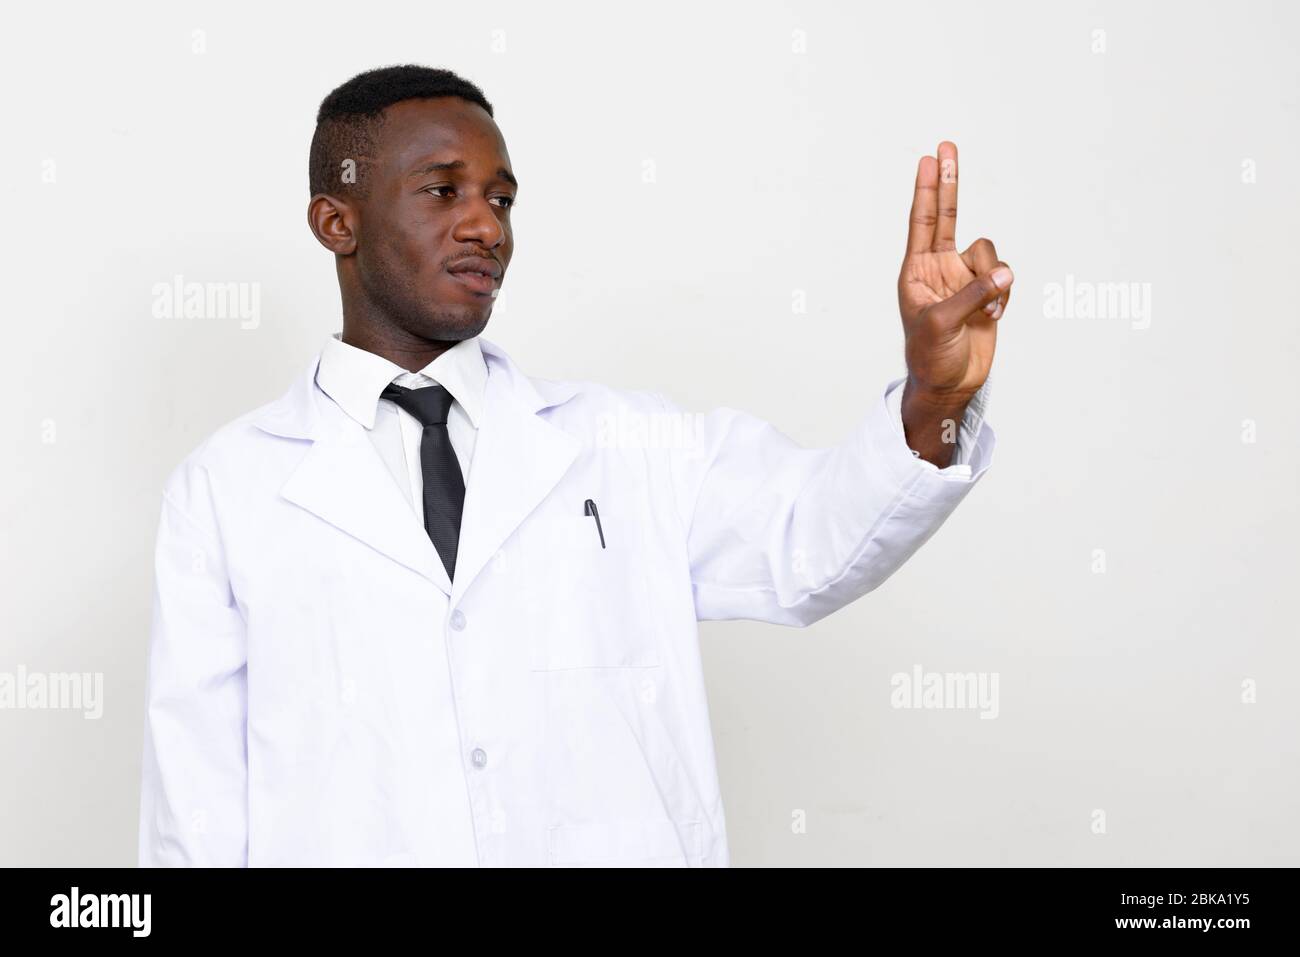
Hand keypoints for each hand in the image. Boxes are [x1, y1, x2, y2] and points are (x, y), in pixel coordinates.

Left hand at [898, 141, 1011, 400]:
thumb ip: (973, 294)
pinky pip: (1004, 277)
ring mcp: (964, 279)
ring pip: (989, 253)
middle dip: (949, 182)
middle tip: (947, 146)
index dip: (926, 190)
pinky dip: (1003, 294)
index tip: (928, 159)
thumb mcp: (942, 323)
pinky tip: (992, 316)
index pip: (922, 222)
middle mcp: (940, 269)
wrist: (950, 384)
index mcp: (917, 272)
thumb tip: (1004, 274)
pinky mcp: (987, 293)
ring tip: (986, 308)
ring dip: (993, 278)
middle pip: (947, 215)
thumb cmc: (930, 356)